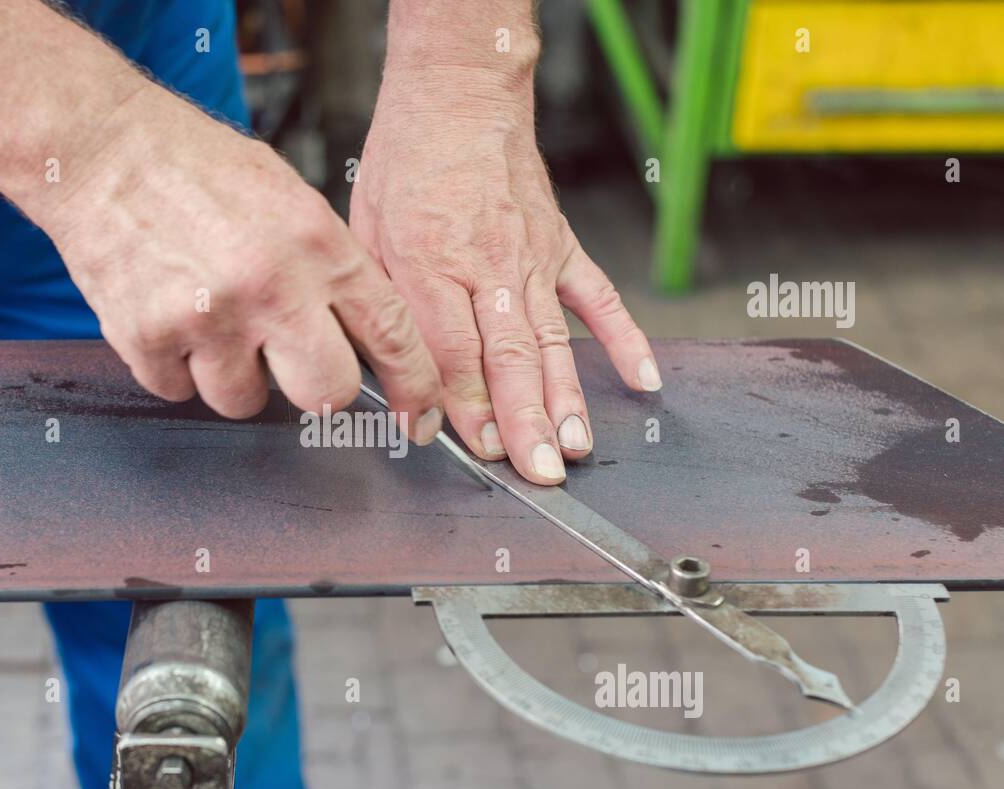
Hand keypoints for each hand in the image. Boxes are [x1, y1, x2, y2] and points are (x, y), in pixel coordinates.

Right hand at [40, 86, 443, 440]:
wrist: (101, 147)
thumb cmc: (194, 168)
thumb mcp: (289, 200)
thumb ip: (329, 270)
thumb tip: (367, 341)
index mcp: (316, 244)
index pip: (392, 334)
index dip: (414, 386)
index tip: (418, 416)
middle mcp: (270, 285)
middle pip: (326, 395)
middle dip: (313, 387)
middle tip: (287, 357)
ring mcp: (208, 316)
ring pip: (246, 403)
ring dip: (232, 375)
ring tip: (212, 319)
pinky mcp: (149, 338)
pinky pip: (180, 392)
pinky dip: (176, 366)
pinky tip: (170, 316)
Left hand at [350, 66, 660, 483]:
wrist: (456, 98)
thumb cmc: (405, 168)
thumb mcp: (366, 238)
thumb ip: (382, 313)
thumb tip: (392, 386)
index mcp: (430, 264)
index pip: (451, 351)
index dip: (461, 407)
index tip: (469, 449)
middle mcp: (487, 264)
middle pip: (509, 357)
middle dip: (523, 422)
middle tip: (538, 471)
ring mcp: (531, 256)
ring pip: (553, 340)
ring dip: (566, 399)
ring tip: (576, 447)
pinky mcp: (560, 246)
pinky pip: (598, 298)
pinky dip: (624, 339)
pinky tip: (642, 379)